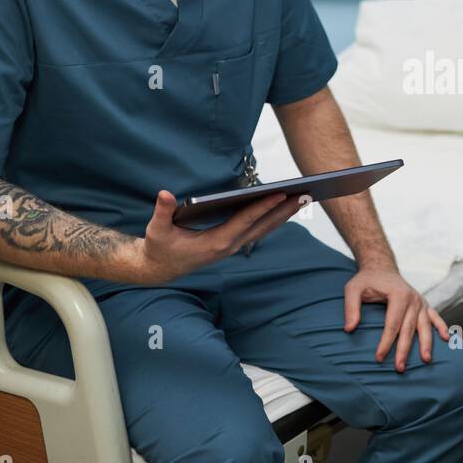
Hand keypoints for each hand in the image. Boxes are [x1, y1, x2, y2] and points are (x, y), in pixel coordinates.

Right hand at [137, 189, 303, 284]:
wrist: (159, 268)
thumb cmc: (159, 247)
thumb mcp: (157, 229)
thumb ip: (162, 212)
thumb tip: (165, 194)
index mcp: (216, 242)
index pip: (245, 221)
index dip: (264, 207)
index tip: (281, 194)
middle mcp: (229, 246)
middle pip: (263, 226)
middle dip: (284, 210)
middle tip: (305, 195)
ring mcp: (232, 247)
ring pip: (264, 230)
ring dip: (283, 215)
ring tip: (302, 199)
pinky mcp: (232, 245)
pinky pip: (258, 231)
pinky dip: (272, 220)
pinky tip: (284, 209)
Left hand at [344, 267, 448, 371]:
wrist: (381, 267)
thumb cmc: (367, 280)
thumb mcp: (353, 289)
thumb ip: (351, 308)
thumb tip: (349, 328)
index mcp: (398, 295)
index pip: (392, 324)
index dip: (386, 342)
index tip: (379, 358)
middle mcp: (412, 299)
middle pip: (409, 329)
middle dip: (404, 350)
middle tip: (400, 368)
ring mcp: (420, 302)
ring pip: (424, 326)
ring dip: (426, 344)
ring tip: (425, 360)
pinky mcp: (424, 305)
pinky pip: (435, 317)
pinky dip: (442, 327)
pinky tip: (447, 339)